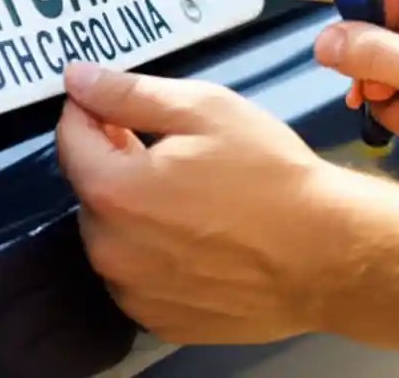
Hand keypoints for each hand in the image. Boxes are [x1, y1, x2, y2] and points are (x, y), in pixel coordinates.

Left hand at [56, 62, 350, 344]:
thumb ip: (128, 94)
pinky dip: (152, 254)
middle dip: (115, 163)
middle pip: (91, 189)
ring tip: (190, 197)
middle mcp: (110, 249)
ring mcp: (133, 292)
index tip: (111, 103)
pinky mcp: (159, 320)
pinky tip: (197, 238)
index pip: (70, 139)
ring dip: (133, 211)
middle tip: (168, 150)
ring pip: (111, 235)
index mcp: (114, 192)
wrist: (328, 255)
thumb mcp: (204, 110)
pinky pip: (136, 276)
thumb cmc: (271, 177)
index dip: (89, 111)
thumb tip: (76, 79)